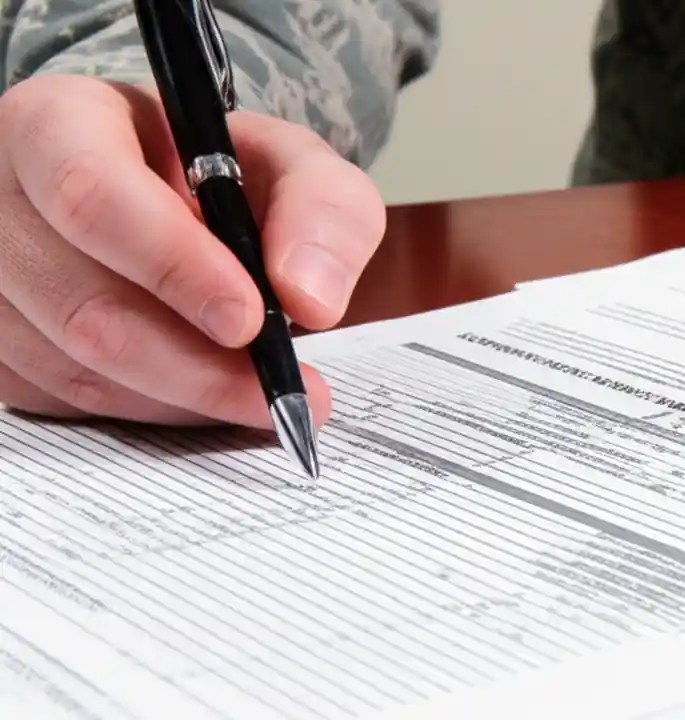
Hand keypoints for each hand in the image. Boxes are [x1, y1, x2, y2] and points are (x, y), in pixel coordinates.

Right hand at [0, 75, 384, 426]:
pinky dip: (151, 411)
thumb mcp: (292, 165)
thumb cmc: (223, 176)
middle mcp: (1, 199)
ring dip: (182, 396)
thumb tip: (311, 299)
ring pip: (74, 367)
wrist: (177, 206)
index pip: (92, 194)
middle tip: (276, 388)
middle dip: (195, 363)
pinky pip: (65, 403)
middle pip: (84, 304)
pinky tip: (203, 394)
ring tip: (257, 393)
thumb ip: (323, 212)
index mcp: (61, 124)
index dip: (173, 265)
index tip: (249, 319)